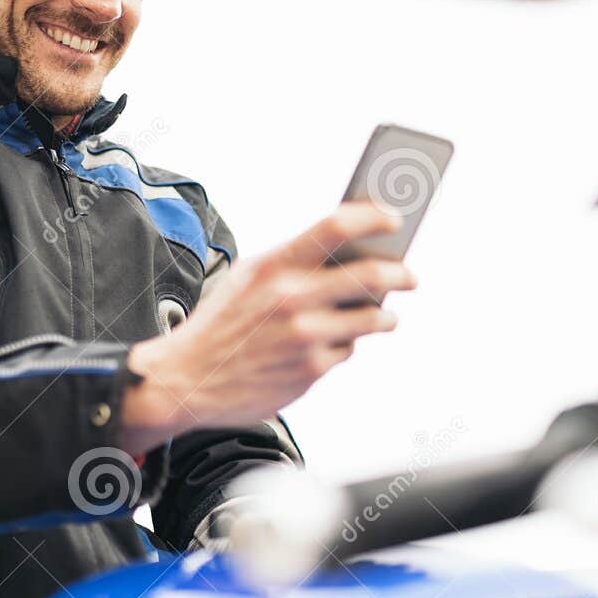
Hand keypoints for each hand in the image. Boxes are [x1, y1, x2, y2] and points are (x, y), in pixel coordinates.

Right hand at [118, 203, 416, 454]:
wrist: (186, 380)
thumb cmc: (221, 324)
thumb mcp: (248, 278)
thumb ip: (294, 262)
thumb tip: (351, 250)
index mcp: (275, 265)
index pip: (337, 225)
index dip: (375, 216)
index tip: (395, 218)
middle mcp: (293, 297)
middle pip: (372, 274)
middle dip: (402, 273)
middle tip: (411, 275)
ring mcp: (305, 335)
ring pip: (372, 318)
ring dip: (385, 316)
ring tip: (386, 316)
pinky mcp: (311, 369)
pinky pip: (348, 350)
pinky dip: (346, 346)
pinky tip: (333, 344)